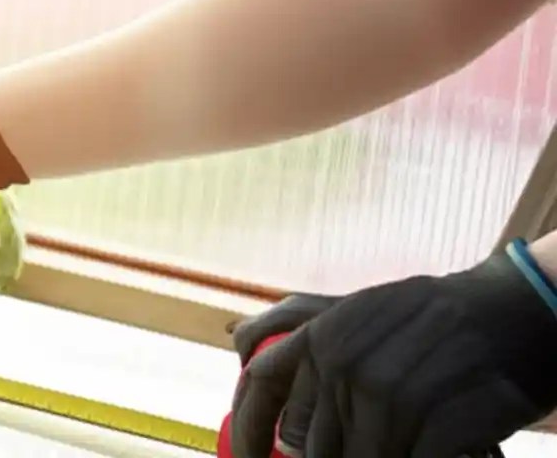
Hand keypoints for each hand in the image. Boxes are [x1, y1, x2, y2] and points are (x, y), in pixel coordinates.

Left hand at [230, 253, 556, 457]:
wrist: (518, 312)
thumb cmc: (437, 322)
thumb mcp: (361, 315)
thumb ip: (309, 340)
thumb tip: (238, 343)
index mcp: (324, 334)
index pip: (259, 387)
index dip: (245, 433)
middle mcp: (346, 361)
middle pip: (310, 445)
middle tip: (355, 449)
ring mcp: (390, 392)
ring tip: (398, 445)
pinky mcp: (434, 420)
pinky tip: (427, 453)